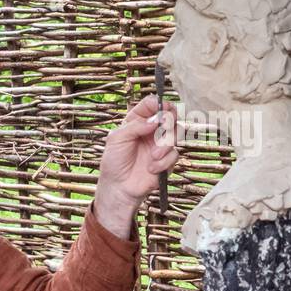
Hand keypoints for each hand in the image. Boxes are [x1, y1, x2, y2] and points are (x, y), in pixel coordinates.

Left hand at [93, 95, 180, 237]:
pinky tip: (151, 168)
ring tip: (153, 156)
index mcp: (138, 120)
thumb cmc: (114, 161)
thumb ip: (135, 126)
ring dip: (165, 145)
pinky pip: (175, 154)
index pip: (152, 104)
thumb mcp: (116, 138)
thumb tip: (155, 120)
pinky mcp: (167, 159)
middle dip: (169, 121)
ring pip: (176, 133)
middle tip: (162, 129)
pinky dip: (164, 162)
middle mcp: (151, 130)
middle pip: (170, 114)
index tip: (161, 110)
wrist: (119, 186)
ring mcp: (160, 144)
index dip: (159, 104)